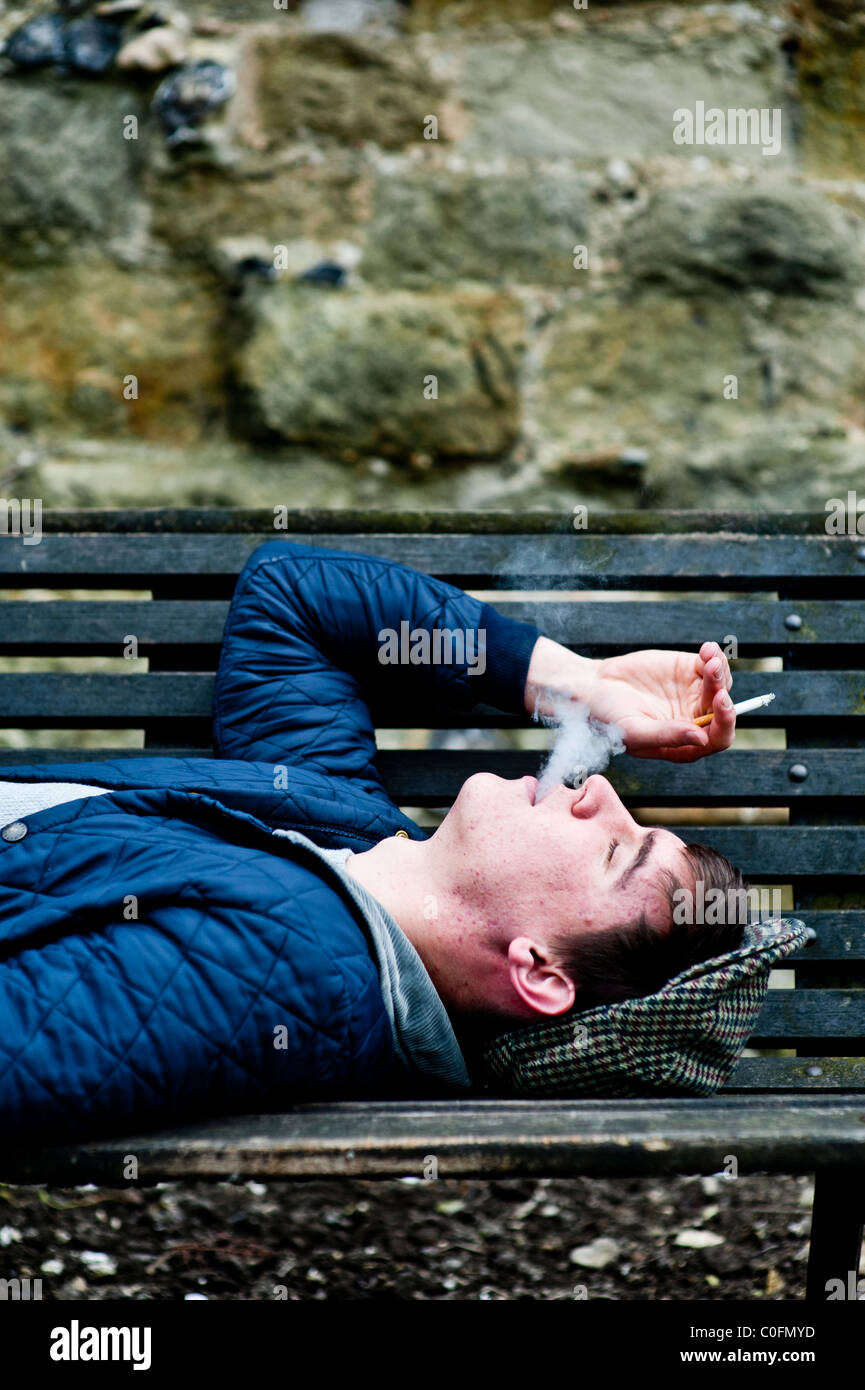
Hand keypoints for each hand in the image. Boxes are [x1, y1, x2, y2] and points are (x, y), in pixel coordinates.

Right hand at [586, 641, 735, 759]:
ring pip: (721, 685)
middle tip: (711, 672)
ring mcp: (694, 695)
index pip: (717, 738)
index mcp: (684, 744)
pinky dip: (713, 656)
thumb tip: (701, 738)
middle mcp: (694, 720)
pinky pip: (711, 664)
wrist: (595, 686)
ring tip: (707, 657)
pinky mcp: (689, 671)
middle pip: (723, 710)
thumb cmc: (609, 716)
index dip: (724, 722)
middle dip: (721, 691)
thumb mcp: (634, 730)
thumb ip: (666, 736)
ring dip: (719, 671)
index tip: (721, 702)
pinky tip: (706, 648)